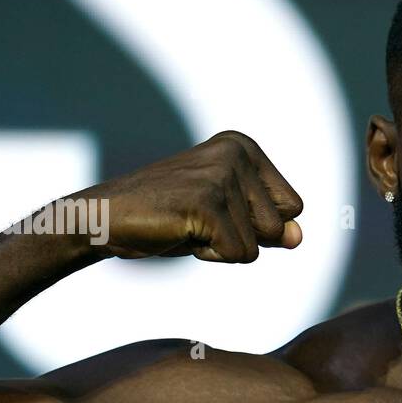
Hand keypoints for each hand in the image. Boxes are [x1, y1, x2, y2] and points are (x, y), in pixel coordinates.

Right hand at [79, 130, 302, 261]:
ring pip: (259, 245)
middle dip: (243, 238)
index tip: (215, 213)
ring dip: (224, 248)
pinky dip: (210, 256)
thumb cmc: (167, 218)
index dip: (256, 225)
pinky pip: (238, 254)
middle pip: (279, 226)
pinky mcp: (208, 201)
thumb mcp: (227, 219)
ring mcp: (222, 174)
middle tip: (199, 221)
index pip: (292, 207)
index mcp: (244, 146)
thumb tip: (297, 237)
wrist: (104, 218)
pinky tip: (181, 233)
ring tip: (188, 225)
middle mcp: (237, 152)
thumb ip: (267, 225)